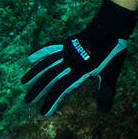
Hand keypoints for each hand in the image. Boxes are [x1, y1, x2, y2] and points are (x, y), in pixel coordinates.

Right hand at [21, 0, 136, 116]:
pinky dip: (40, 52)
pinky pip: (50, 47)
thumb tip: (103, 112)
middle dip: (38, 90)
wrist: (111, 26)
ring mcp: (67, 50)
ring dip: (34, 73)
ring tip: (23, 82)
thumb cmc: (114, 52)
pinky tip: (30, 58)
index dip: (51, 101)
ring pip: (47, 63)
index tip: (43, 112)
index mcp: (80, 71)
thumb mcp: (111, 74)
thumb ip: (105, 92)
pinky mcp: (67, 42)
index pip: (61, 89)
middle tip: (28, 100)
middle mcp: (70, 61)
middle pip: (50, 77)